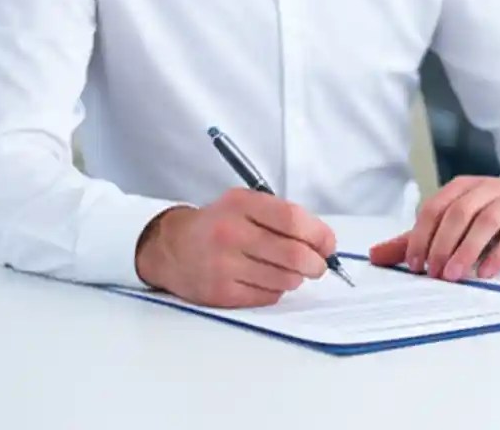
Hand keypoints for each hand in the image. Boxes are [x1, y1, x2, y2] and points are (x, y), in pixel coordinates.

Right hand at [135, 188, 336, 307]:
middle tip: (317, 266)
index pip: (293, 220)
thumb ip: (283, 217)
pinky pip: (267, 296)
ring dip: (296, 278)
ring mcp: (223, 265)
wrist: (171, 247)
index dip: (319, 235)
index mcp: (241, 204)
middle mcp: (230, 233)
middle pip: (293, 254)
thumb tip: (324, 243)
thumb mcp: (246, 205)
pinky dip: (276, 290)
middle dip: (315, 264)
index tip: (328, 245)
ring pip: (284, 279)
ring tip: (288, 271)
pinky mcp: (220, 292)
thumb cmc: (219, 224)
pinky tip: (266, 280)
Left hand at [369, 176, 499, 281]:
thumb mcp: (453, 223)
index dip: (421, 236)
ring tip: (455, 276)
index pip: (435, 208)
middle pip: (459, 213)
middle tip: (434, 274)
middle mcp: (486, 189)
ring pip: (487, 221)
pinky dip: (499, 254)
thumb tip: (375, 256)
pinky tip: (486, 273)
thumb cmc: (489, 215)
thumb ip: (418, 239)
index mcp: (461, 188)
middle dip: (443, 244)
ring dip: (468, 249)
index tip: (415, 265)